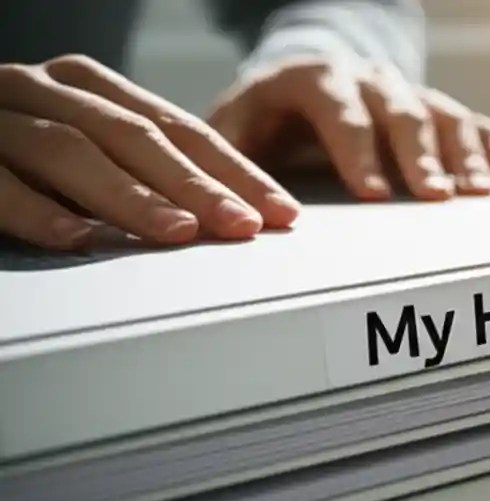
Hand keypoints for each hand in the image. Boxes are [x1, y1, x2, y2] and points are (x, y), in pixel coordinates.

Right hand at [0, 55, 300, 250]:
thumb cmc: (11, 155)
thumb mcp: (81, 151)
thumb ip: (138, 170)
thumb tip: (226, 215)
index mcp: (87, 88)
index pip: (177, 128)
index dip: (234, 169)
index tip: (281, 211)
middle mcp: (42, 90)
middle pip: (135, 135)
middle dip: (198, 183)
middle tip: (244, 225)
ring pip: (70, 150)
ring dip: (129, 195)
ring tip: (178, 233)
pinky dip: (37, 210)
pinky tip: (77, 240)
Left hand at [207, 57, 489, 201]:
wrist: (302, 86)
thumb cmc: (267, 122)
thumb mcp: (237, 131)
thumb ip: (235, 161)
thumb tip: (237, 207)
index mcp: (315, 79)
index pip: (341, 113)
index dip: (357, 153)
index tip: (371, 194)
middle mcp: (369, 79)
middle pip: (402, 113)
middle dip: (421, 157)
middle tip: (435, 197)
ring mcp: (409, 93)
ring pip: (445, 117)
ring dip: (467, 158)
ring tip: (481, 195)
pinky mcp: (436, 110)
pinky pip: (474, 125)